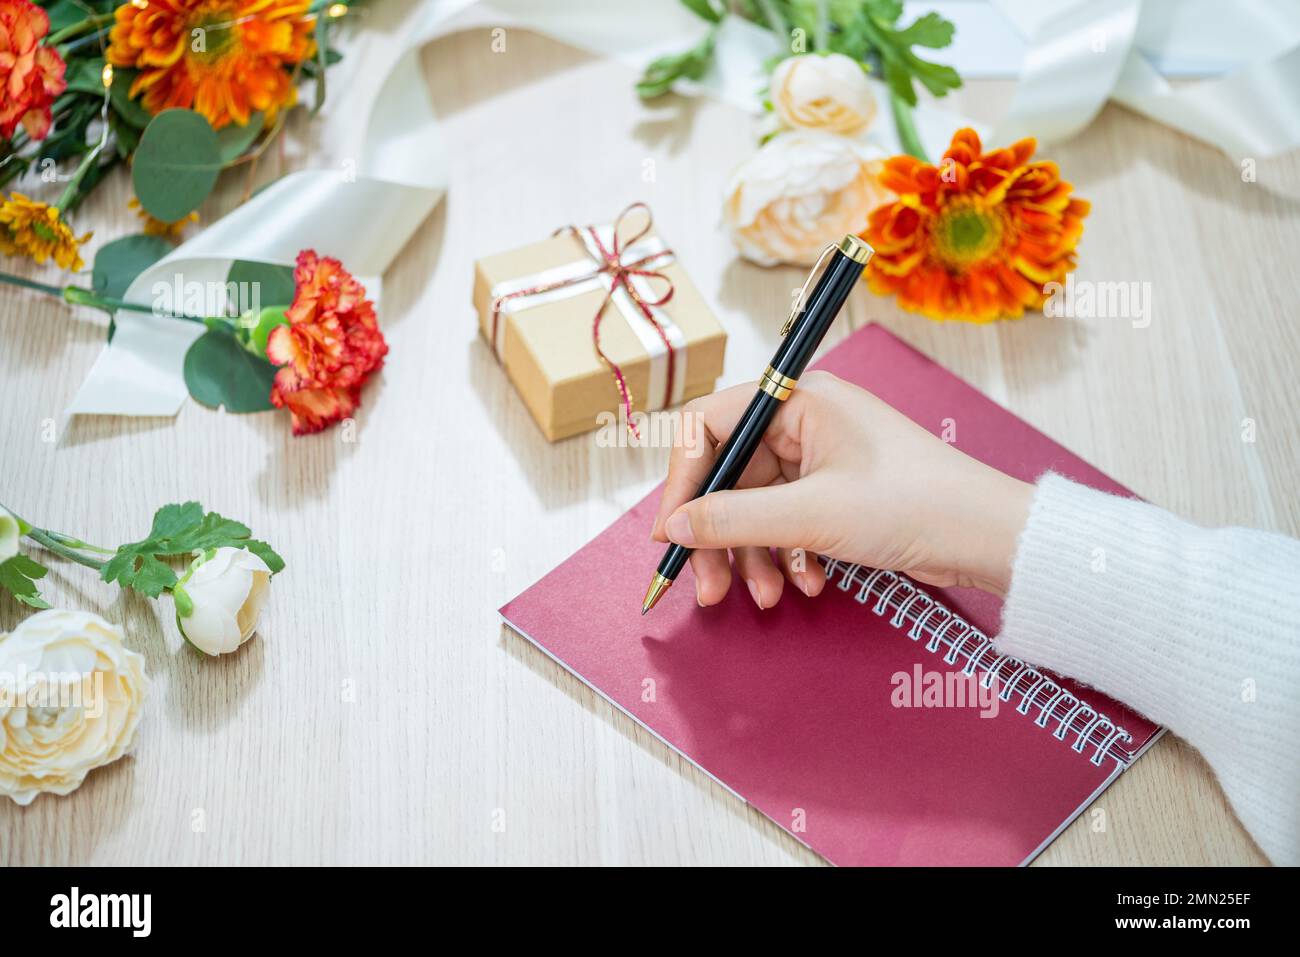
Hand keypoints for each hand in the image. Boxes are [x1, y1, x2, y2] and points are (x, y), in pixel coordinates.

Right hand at [650, 371, 1033, 608]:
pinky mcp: (838, 493)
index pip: (709, 427)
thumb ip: (732, 519)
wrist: (989, 537)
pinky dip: (788, 556)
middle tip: (709, 588)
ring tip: (767, 599)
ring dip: (755, 556)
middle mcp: (805, 421)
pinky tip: (806, 584)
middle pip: (730, 476)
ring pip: (757, 507)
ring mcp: (822, 458)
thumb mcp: (811, 516)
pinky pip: (787, 522)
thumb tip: (674, 528)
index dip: (681, 482)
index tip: (669, 533)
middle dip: (719, 536)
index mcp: (798, 400)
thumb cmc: (912, 505)